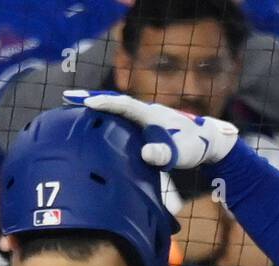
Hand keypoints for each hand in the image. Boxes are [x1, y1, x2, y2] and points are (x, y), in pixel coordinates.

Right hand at [65, 90, 238, 167]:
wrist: (209, 142)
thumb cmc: (195, 147)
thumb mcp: (181, 153)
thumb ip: (165, 153)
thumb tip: (147, 154)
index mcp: (151, 114)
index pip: (123, 104)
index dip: (104, 103)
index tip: (85, 102)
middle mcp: (146, 113)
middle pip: (115, 104)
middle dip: (93, 100)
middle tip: (68, 97)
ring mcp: (146, 120)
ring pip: (119, 112)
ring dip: (99, 110)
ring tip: (75, 109)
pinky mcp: (147, 128)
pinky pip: (124, 122)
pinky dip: (109, 120)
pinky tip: (98, 128)